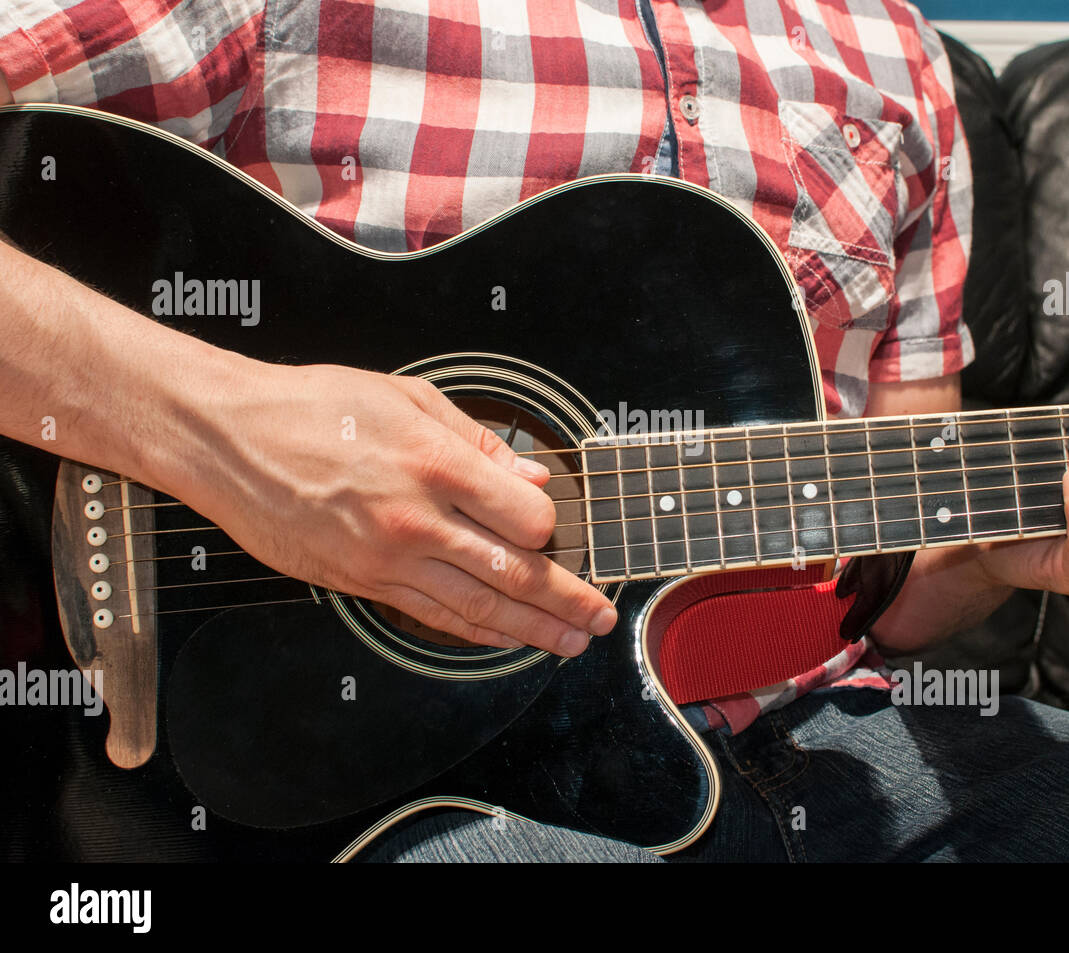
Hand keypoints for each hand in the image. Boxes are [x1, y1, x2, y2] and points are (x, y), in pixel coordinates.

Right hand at [153, 358, 617, 655]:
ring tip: (569, 642)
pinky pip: (430, 616)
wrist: (229, 439)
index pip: (527, 518)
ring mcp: (387, 559)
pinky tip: (503, 639)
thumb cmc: (312, 408)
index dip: (552, 527)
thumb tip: (532, 475)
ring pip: (478, 608)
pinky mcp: (361, 582)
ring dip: (532, 630)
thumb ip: (478, 442)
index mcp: (436, 465)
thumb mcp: (406, 398)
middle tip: (600, 616)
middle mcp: (418, 521)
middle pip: (514, 575)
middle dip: (567, 601)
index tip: (556, 527)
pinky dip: (473, 633)